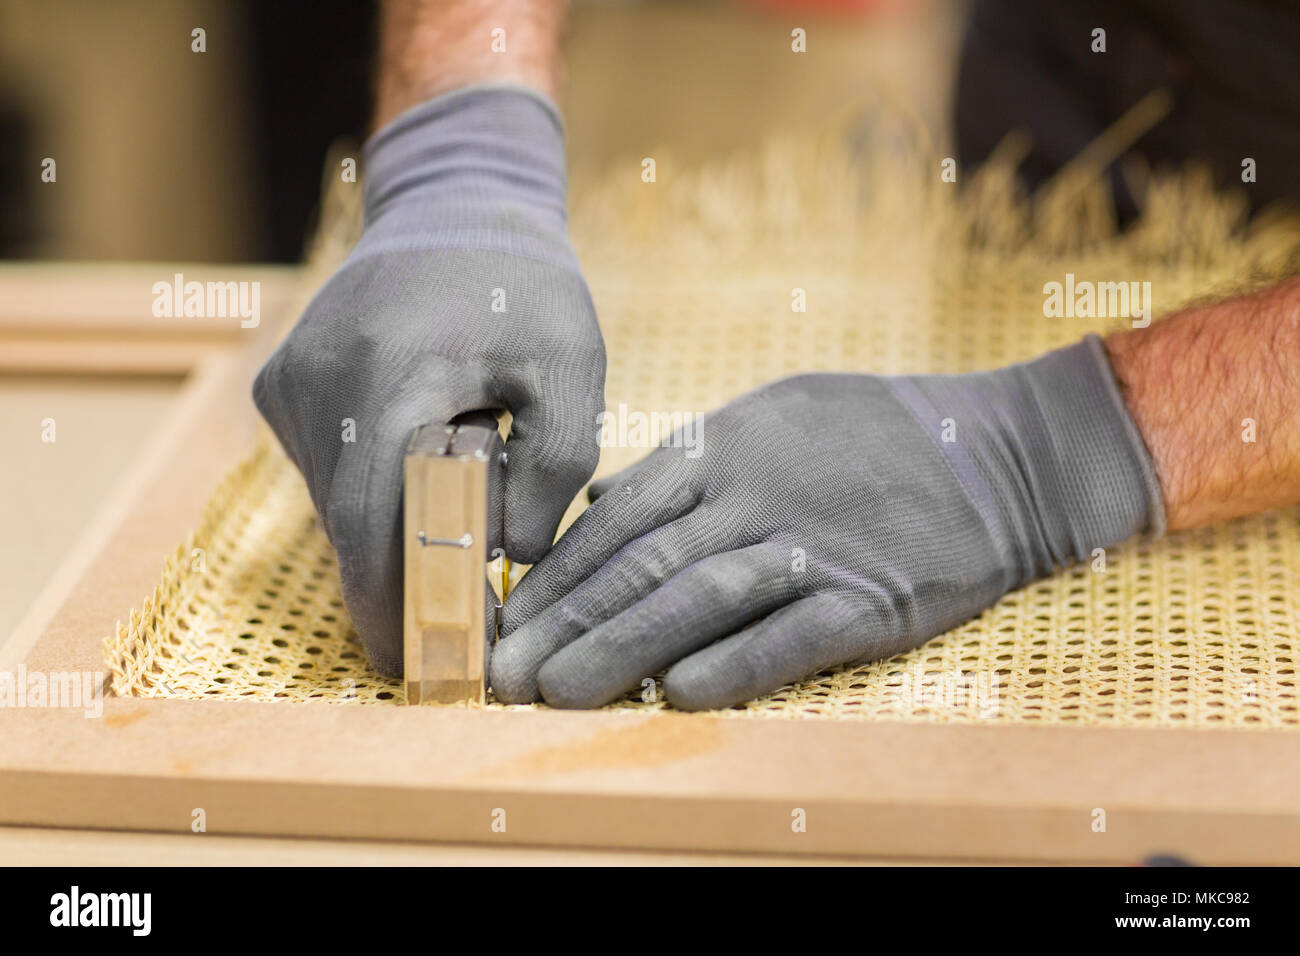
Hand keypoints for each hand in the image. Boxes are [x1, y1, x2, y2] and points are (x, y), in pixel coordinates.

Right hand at [254, 87, 604, 675]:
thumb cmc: (525, 287)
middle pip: (354, 528)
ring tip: (466, 494)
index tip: (433, 666)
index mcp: (385, 375)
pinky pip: (331, 474)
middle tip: (473, 611)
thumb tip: (511, 559)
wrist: (453, 206)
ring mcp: (287, 388)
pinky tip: (429, 455)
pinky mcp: (281, 390)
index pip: (376, 526)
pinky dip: (378, 491)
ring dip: (397, 528)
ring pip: (340, 506)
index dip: (399, 609)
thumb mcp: (573, 368)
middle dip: (408, 577)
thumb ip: (554, 467)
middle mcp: (314, 386)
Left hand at [491, 336, 1162, 709]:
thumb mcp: (768, 418)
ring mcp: (816, 543)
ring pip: (701, 598)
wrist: (998, 453)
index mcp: (725, 446)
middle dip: (567, 622)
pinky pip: (793, 635)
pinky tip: (675, 694)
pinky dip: (734, 664)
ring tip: (559, 695)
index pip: (618, 515)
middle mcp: (758, 492)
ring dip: (622, 649)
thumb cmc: (870, 436)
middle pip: (644, 562)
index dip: (557, 573)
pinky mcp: (873, 595)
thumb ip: (683, 461)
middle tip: (505, 674)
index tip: (506, 619)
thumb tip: (600, 498)